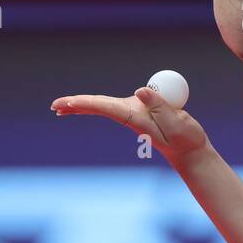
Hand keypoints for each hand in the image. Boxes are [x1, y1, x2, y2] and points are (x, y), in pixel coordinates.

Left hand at [51, 86, 210, 163]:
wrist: (189, 150)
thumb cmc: (184, 138)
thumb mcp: (175, 120)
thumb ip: (159, 106)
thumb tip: (140, 91)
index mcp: (134, 118)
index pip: (105, 107)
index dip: (85, 103)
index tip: (67, 103)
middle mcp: (129, 116)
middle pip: (98, 107)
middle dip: (76, 106)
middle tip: (54, 106)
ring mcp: (133, 115)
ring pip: (102, 106)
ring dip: (82, 105)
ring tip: (61, 106)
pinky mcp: (140, 112)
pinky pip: (113, 106)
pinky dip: (96, 104)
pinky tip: (88, 105)